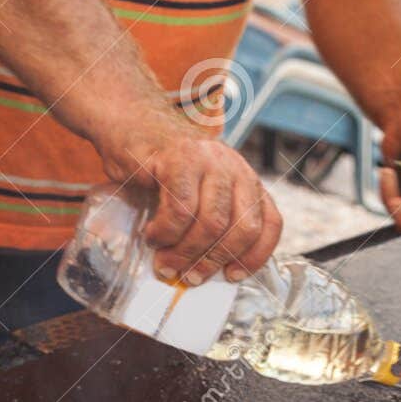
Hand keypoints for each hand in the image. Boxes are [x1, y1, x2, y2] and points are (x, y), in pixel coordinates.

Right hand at [104, 117, 282, 284]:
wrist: (130, 123)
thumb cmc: (161, 171)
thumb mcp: (196, 196)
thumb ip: (208, 226)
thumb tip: (201, 272)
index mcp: (246, 180)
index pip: (270, 222)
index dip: (255, 256)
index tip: (232, 276)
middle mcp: (235, 167)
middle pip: (242, 229)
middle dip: (214, 261)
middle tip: (190, 278)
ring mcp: (209, 160)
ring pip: (212, 223)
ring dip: (186, 253)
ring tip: (165, 262)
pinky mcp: (179, 158)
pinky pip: (181, 210)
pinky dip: (166, 233)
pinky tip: (153, 236)